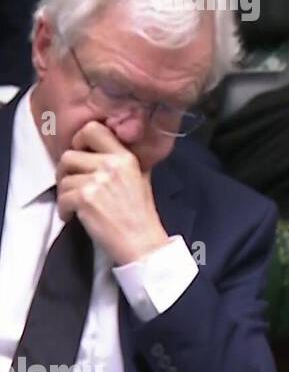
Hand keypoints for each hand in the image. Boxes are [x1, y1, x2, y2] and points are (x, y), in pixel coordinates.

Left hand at [55, 121, 168, 265]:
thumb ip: (123, 161)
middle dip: (65, 172)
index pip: (92, 129)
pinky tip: (74, 217)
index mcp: (125, 157)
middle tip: (71, 184)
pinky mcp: (86, 199)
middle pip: (68, 155)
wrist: (142, 241)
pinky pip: (62, 198)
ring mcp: (98, 181)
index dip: (79, 140)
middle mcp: (112, 165)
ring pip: (63, 179)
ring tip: (76, 205)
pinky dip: (64, 210)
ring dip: (65, 194)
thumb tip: (103, 149)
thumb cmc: (141, 214)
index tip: (80, 155)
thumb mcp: (140, 178)